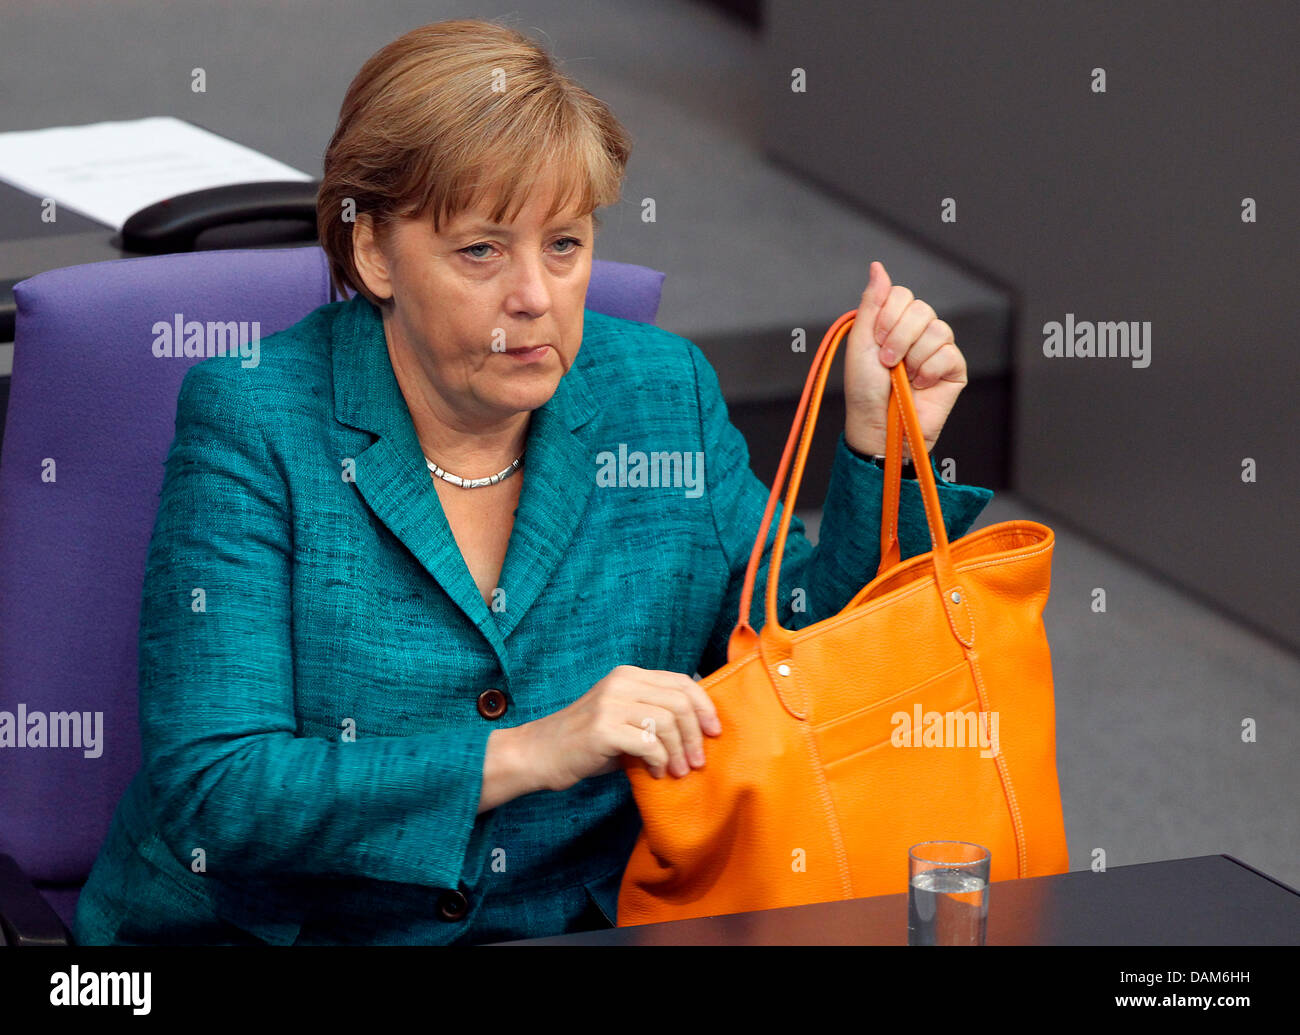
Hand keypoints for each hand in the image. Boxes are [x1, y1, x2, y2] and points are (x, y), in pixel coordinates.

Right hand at [523, 665, 721, 791]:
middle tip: (698, 761)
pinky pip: (649, 743)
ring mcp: (611, 704)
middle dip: (695, 734)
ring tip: (678, 771)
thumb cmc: (585, 742)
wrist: (538, 753)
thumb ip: (653, 715)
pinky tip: (655, 773)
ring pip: (667, 722)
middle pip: (679, 702)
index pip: (681, 681)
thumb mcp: (622, 718)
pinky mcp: (603, 729)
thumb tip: (699, 730)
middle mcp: (621, 683)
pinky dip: (659, 761)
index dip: (704, 706)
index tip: (714, 732)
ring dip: (679, 752)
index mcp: (628, 675)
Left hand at [843, 261, 967, 459]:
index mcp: (894, 323)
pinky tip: (920, 385)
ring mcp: (938, 350)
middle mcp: (917, 332)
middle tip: (888, 361)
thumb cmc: (865, 391)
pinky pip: (949, 353)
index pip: (902, 294)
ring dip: (913, 356)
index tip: (876, 340)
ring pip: (938, 329)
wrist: (879, 426)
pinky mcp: (954, 369)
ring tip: (903, 376)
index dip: (888, 315)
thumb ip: (873, 302)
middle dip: (899, 336)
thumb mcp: (862, 342)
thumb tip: (878, 266)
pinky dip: (929, 370)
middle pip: (921, 308)